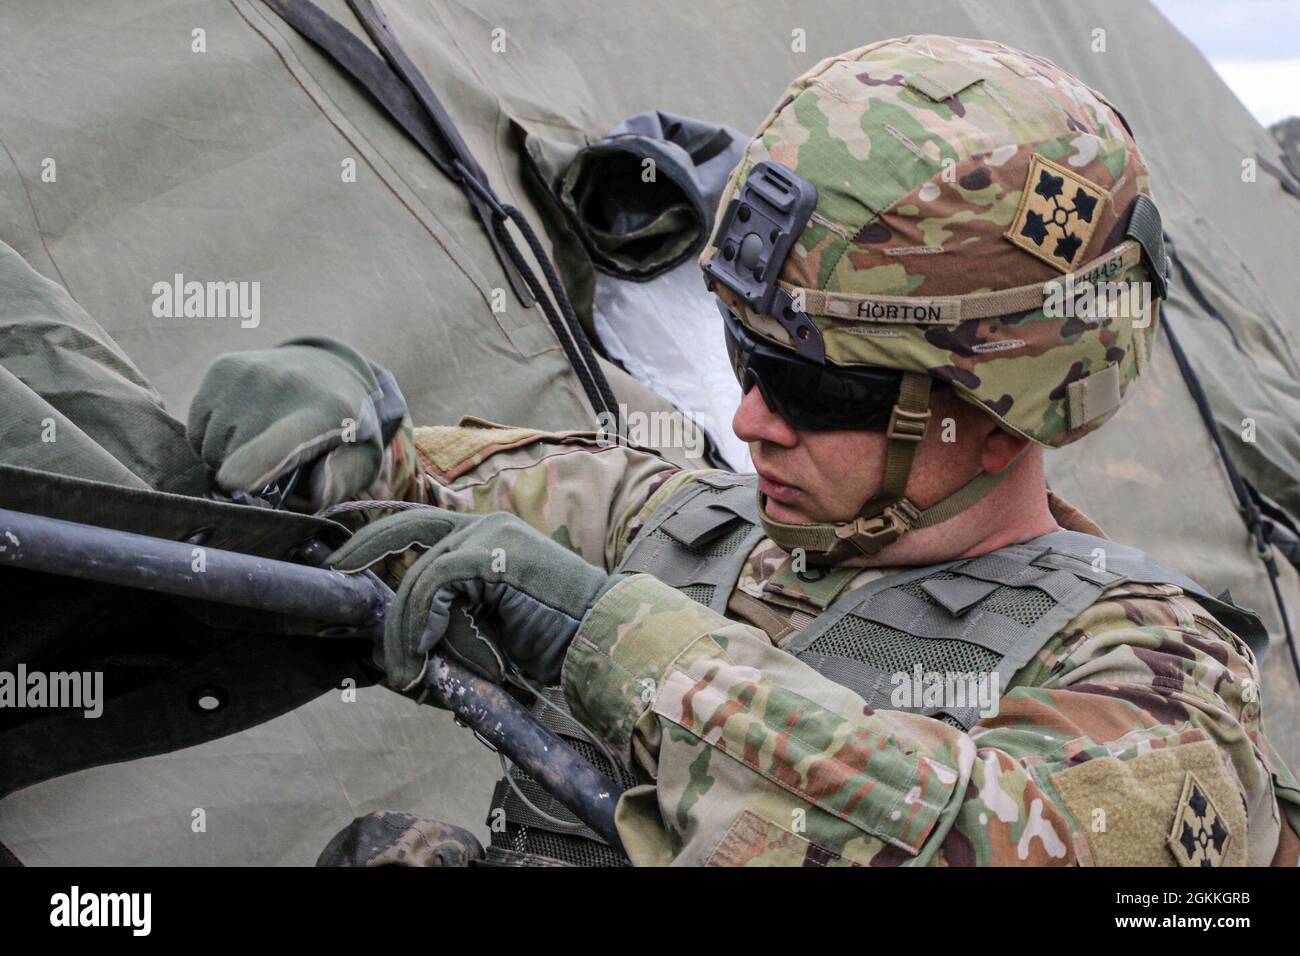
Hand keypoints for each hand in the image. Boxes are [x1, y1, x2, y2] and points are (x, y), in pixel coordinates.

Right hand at [187, 336, 407, 507]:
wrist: (329, 370)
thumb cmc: (346, 428)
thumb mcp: (364, 458)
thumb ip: (343, 480)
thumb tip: (316, 494)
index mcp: (327, 412)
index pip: (283, 441)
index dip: (256, 463)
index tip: (234, 482)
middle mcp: (281, 383)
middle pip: (236, 457)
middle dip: (247, 476)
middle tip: (274, 467)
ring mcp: (248, 373)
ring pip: (210, 447)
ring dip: (226, 459)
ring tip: (260, 443)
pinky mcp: (222, 368)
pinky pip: (195, 429)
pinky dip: (211, 440)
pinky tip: (241, 428)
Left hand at [327, 508, 623, 690]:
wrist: (600, 640)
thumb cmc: (551, 641)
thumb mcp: (488, 627)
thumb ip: (449, 619)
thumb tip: (400, 643)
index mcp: (485, 536)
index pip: (419, 525)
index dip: (377, 535)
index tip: (341, 556)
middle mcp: (484, 526)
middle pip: (407, 529)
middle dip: (364, 551)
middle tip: (333, 573)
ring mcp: (488, 536)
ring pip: (419, 575)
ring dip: (404, 630)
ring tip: (406, 672)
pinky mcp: (488, 555)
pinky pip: (433, 586)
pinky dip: (421, 624)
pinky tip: (424, 653)